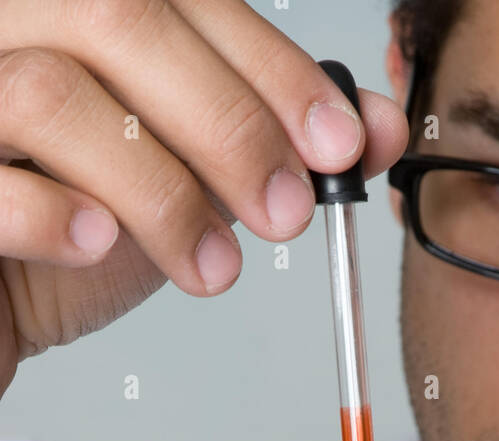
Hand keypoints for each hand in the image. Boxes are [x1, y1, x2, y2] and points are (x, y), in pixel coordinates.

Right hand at [0, 0, 406, 388]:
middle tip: (289, 214)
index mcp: (70, 7)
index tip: (341, 145)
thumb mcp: (184, 182)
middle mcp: (7, 21)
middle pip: (115, 14)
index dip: (268, 64)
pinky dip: (53, 215)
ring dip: (160, 189)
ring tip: (214, 271)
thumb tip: (376, 128)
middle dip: (228, 121)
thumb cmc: (72, 234)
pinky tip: (100, 247)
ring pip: (51, 91)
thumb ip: (266, 144)